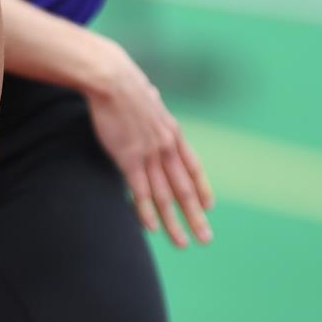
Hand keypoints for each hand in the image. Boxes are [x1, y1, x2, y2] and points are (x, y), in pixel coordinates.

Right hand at [85, 42, 213, 248]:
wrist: (112, 78)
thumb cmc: (124, 82)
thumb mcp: (147, 93)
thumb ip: (152, 101)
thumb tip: (153, 92)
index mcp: (173, 132)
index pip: (193, 167)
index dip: (202, 188)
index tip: (209, 206)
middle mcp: (167, 147)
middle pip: (184, 189)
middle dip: (196, 217)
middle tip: (206, 238)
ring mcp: (149, 154)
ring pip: (165, 196)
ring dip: (174, 223)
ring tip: (182, 243)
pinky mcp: (129, 158)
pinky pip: (140, 191)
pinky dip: (147, 211)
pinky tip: (152, 228)